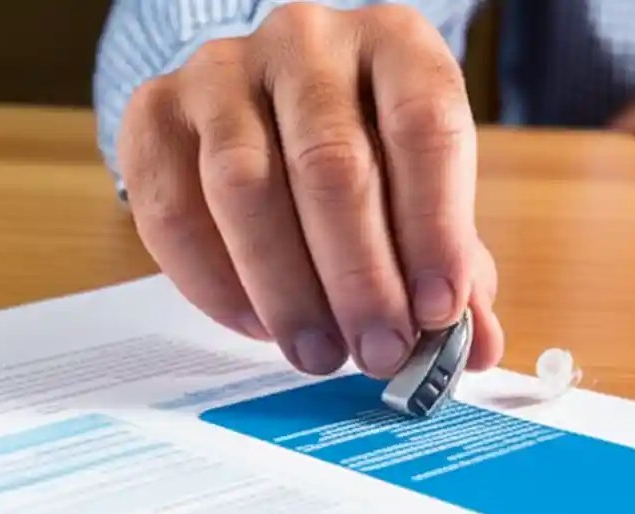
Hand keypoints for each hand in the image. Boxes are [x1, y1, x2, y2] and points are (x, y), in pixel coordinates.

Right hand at [117, 4, 502, 377]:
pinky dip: (215, 281)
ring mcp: (221, 70)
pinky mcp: (155, 111)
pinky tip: (256, 324)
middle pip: (332, 163)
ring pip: (245, 185)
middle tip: (378, 351)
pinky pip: (172, 208)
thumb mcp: (423, 193)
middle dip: (360, 277)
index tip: (437, 311)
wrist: (269, 106)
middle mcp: (308, 41)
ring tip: (319, 352)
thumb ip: (454, 266)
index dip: (434, 227)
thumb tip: (479, 348)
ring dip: (287, 288)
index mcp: (396, 44)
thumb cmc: (366, 154)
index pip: (424, 126)